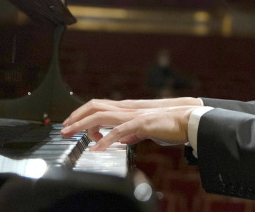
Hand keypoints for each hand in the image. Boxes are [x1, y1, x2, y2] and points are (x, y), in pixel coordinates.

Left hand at [60, 98, 199, 150]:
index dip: (83, 114)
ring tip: (70, 134)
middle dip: (76, 116)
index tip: (72, 125)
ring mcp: (134, 115)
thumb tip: (123, 139)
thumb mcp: (146, 129)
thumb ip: (133, 133)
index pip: (100, 106)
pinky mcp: (142, 124)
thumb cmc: (170, 124)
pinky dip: (105, 139)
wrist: (189, 119)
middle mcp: (128, 109)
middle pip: (95, 106)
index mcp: (128, 109)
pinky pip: (119, 131)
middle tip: (64, 128)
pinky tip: (97, 148)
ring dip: (83, 125)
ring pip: (102, 115)